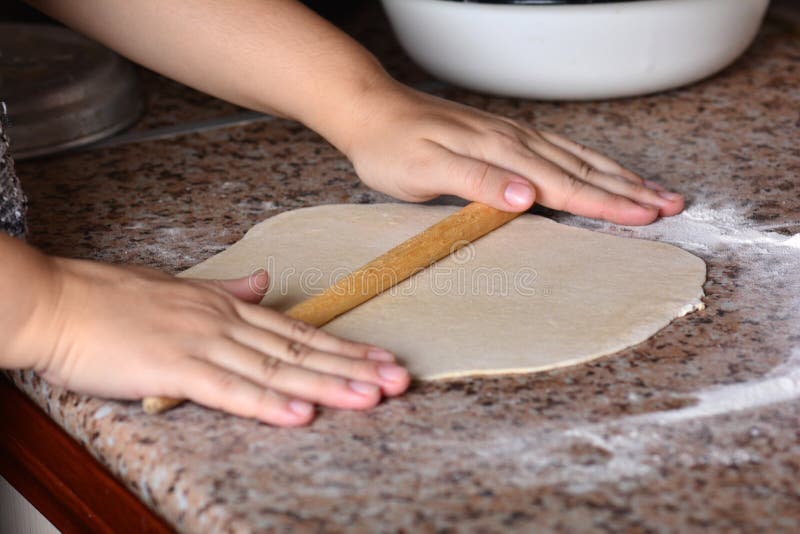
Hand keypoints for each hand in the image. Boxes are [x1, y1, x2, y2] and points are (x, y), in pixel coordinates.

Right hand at [15, 257, 408, 426]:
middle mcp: (226, 322)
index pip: (300, 331)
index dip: (345, 347)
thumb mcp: (180, 287)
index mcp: (228, 307)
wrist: (59, 301)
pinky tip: (300, 414)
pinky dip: (267, 403)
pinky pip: (229, 389)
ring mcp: (203, 343)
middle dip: (354, 367)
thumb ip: (227, 289)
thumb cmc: (112, 299)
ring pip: (277, 368)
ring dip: (326, 385)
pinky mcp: (174, 368)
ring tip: (370, 397)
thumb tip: (262, 283)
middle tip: (398, 381)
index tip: (383, 358)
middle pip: (301, 350)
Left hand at [341, 82, 683, 225]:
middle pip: (583, 170)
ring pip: (577, 158)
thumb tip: (527, 197)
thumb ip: (478, 184)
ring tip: (654, 189)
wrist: (371, 111)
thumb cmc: (392, 148)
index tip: (646, 217)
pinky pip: (558, 149)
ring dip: (618, 175)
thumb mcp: (425, 172)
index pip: (564, 186)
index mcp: (501, 156)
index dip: (606, 204)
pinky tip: (599, 168)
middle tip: (673, 205)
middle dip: (630, 190)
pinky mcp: (504, 135)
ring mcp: (512, 136)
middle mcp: (514, 143)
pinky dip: (589, 161)